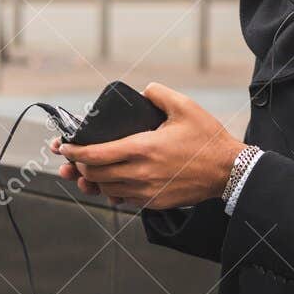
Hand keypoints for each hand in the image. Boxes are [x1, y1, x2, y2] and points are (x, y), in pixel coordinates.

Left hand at [52, 82, 243, 209]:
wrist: (228, 171)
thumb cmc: (208, 139)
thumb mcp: (185, 107)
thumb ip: (158, 93)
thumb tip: (141, 91)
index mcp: (143, 148)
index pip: (95, 154)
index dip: (74, 151)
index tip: (64, 146)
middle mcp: (140, 173)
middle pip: (94, 174)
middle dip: (78, 165)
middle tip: (72, 157)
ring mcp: (146, 191)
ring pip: (106, 188)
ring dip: (92, 180)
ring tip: (83, 172)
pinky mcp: (154, 201)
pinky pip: (123, 198)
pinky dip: (111, 190)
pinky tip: (111, 182)